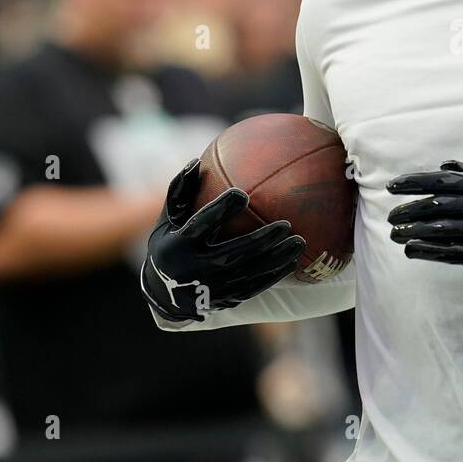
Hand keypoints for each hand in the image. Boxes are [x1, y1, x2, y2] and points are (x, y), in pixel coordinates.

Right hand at [140, 159, 306, 322]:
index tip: (242, 194)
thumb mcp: (168, 219)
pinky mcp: (224, 299)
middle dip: (261, 240)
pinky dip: (273, 276)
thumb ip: (181, 191)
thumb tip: (196, 162)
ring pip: (249, 273)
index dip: (221, 210)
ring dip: (276, 258)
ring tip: (298, 242)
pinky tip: (292, 262)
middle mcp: (194, 269)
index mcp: (178, 245)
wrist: (163, 293)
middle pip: (233, 253)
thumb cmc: (170, 242)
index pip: (201, 224)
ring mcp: (211, 288)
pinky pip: (253, 288)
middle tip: (286, 225)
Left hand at [386, 160, 462, 277]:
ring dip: (411, 232)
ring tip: (395, 234)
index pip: (438, 182)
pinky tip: (412, 250)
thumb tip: (445, 166)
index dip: (412, 183)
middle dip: (407, 211)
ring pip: (436, 231)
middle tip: (390, 216)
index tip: (392, 187)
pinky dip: (428, 251)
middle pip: (432, 207)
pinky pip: (449, 253)